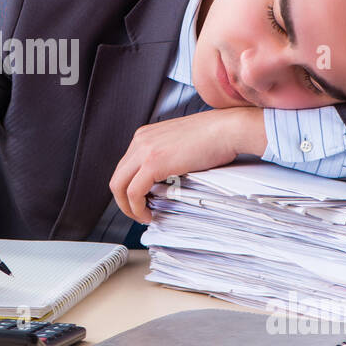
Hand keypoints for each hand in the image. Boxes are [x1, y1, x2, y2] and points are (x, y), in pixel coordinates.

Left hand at [109, 108, 266, 223]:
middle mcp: (140, 140)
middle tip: (137, 213)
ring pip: (119, 186)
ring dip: (128, 207)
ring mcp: (144, 150)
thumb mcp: (180, 145)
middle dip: (124, 200)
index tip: (140, 201)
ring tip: (142, 216)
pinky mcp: (153, 163)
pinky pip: (134, 191)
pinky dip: (137, 207)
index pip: (125, 167)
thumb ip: (166, 158)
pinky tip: (147, 214)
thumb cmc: (214, 137)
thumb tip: (163, 182)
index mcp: (145, 135)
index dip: (129, 188)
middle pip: (118, 176)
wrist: (227, 129)